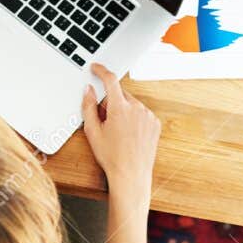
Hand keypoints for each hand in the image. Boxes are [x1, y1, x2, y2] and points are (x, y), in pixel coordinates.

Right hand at [81, 63, 160, 196]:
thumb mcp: (92, 131)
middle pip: (120, 94)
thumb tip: (88, 90)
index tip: (96, 68)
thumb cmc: (111, 157)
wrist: (131, 175)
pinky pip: (141, 113)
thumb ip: (88, 106)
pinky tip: (128, 134)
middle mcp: (137, 108)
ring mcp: (148, 116)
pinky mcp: (155, 123)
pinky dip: (134, 117)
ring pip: (131, 103)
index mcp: (120, 108)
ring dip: (123, 110)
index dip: (101, 71)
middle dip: (110, 101)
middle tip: (104, 119)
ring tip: (117, 131)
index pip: (110, 80)